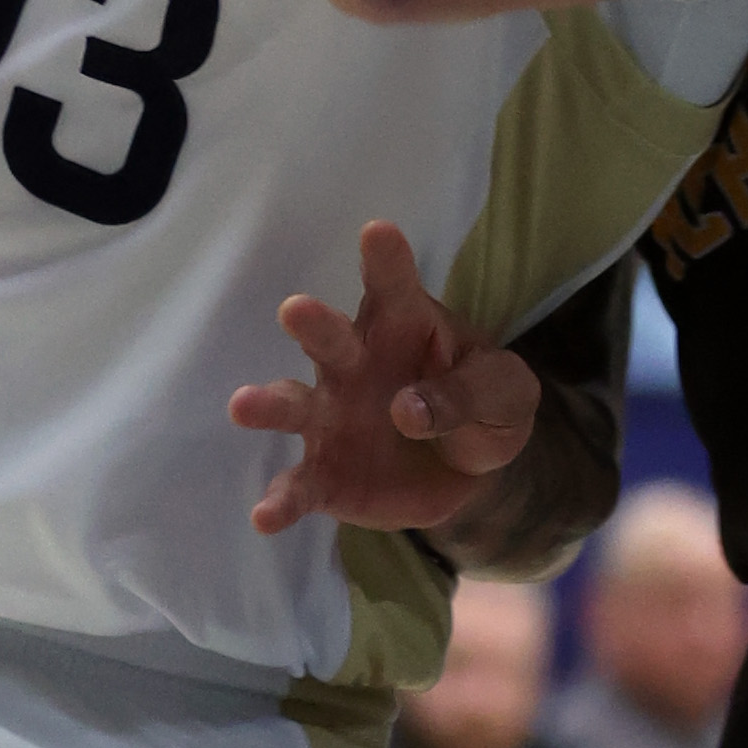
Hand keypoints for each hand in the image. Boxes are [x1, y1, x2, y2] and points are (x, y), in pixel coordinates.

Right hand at [227, 221, 538, 536]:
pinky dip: (281, 500)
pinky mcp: (327, 475)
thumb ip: (464, 395)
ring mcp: (333, 418)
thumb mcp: (504, 392)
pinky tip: (264, 515)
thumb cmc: (486, 404)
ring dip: (269, 404)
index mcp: (403, 324)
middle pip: (330, 337)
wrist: (474, 472)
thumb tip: (407, 411)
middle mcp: (355, 363)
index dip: (385, 260)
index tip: (379, 232)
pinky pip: (300, 486)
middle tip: (295, 310)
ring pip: (294, 404)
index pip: (394, 286)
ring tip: (242, 406)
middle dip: (313, 323)